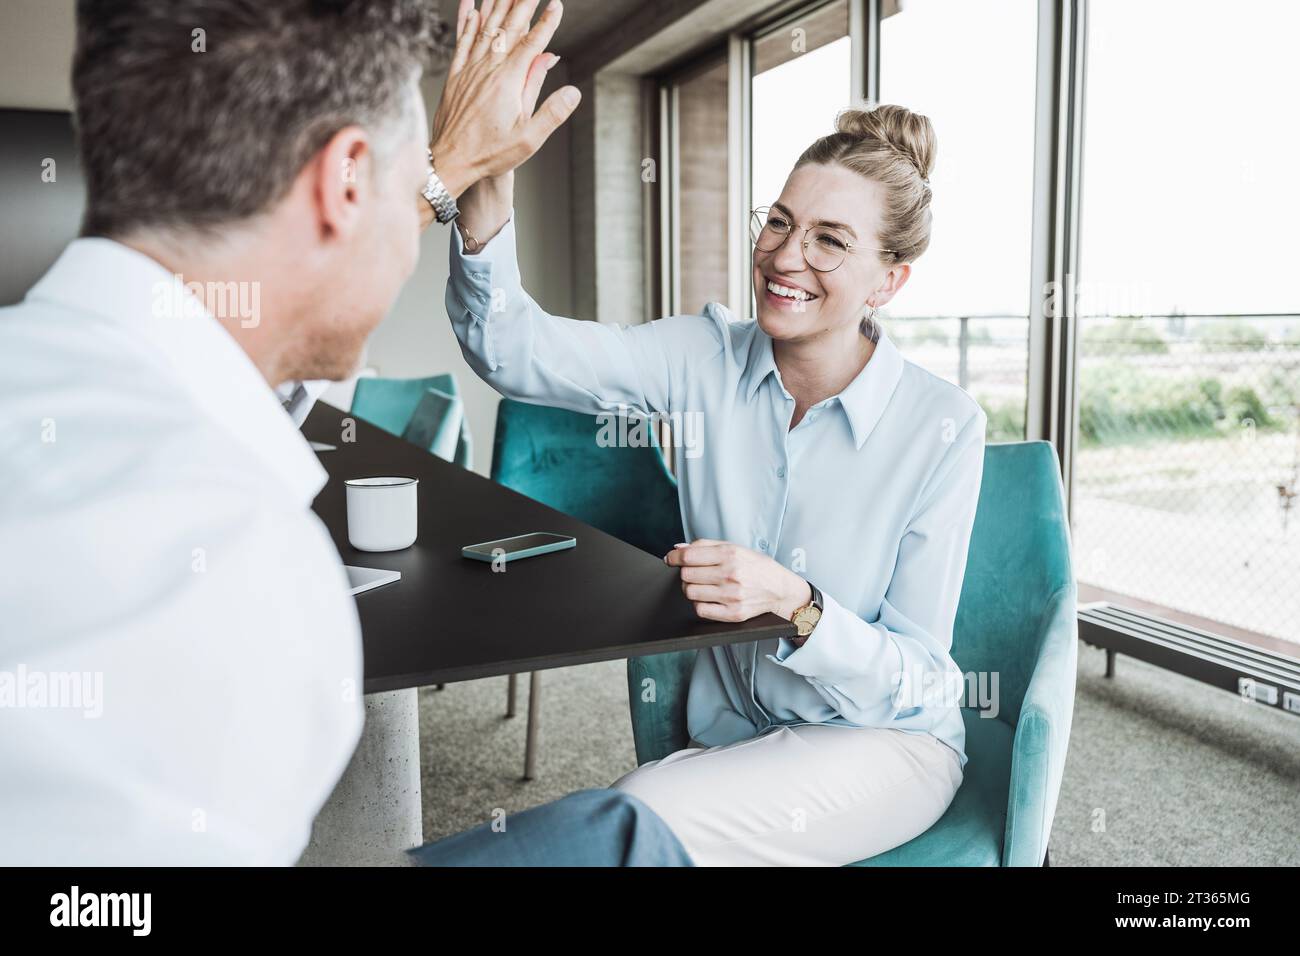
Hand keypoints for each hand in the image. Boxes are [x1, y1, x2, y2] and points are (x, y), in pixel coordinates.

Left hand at [429, 0, 579, 199]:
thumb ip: (551, 113)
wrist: (450, 161)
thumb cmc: (489, 154)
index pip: (532, 44)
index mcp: (508, 82)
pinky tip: (472, 8)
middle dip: (523, 4)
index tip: (557, 5)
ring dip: (498, 6)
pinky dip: (468, 22)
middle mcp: (487, 70)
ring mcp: (469, 71)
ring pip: (485, 29)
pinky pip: (462, 41)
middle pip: (509, 29)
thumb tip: (573, 92)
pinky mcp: (455, 77)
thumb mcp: (528, 139)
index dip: (547, 23)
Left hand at [665, 539, 812, 623]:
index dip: (673, 557)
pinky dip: (699, 604)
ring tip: (702, 585)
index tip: (670, 559)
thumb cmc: (756, 567)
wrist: (780, 589)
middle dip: (685, 573)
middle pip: (686, 575)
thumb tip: (678, 548)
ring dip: (691, 588)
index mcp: (730, 555)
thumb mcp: (735, 548)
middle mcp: (731, 575)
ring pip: (690, 592)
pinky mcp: (733, 613)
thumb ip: (705, 545)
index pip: (688, 556)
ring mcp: (731, 596)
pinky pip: (700, 610)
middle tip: (693, 573)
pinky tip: (708, 598)